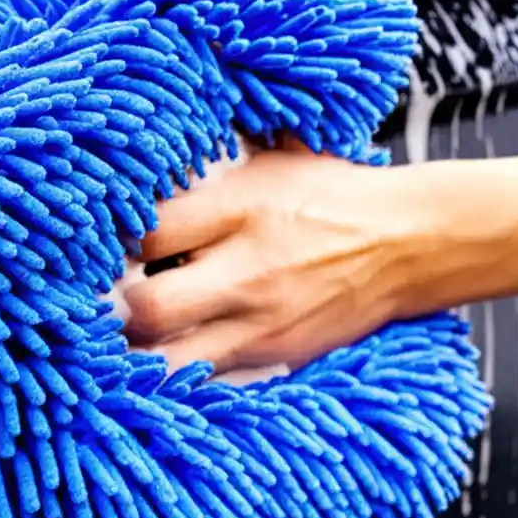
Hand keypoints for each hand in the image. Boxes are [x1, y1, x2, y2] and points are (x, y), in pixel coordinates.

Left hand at [123, 146, 451, 372]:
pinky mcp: (275, 356)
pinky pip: (206, 378)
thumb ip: (216, 156)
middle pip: (149, 307)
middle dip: (118, 304)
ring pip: (170, 362)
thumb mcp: (274, 156)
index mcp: (242, 207)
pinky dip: (178, 371)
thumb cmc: (333, 194)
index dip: (116, 239)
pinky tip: (167, 353)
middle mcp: (248, 270)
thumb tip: (158, 139)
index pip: (149, 233)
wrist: (408, 243)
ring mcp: (261, 322)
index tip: (110, 240)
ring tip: (133, 332)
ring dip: (141, 349)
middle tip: (112, 294)